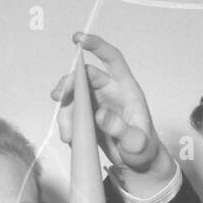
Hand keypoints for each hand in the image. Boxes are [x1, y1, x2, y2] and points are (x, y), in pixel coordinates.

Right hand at [51, 33, 176, 194]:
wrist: (137, 163)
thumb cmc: (143, 149)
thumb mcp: (136, 143)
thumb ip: (120, 129)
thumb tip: (100, 114)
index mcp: (126, 89)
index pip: (112, 59)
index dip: (97, 46)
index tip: (78, 39)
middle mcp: (109, 91)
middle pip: (85, 77)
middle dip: (69, 83)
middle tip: (58, 97)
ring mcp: (97, 103)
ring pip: (73, 97)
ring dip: (65, 112)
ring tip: (68, 135)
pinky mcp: (87, 116)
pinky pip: (71, 114)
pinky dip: (66, 125)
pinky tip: (71, 139)